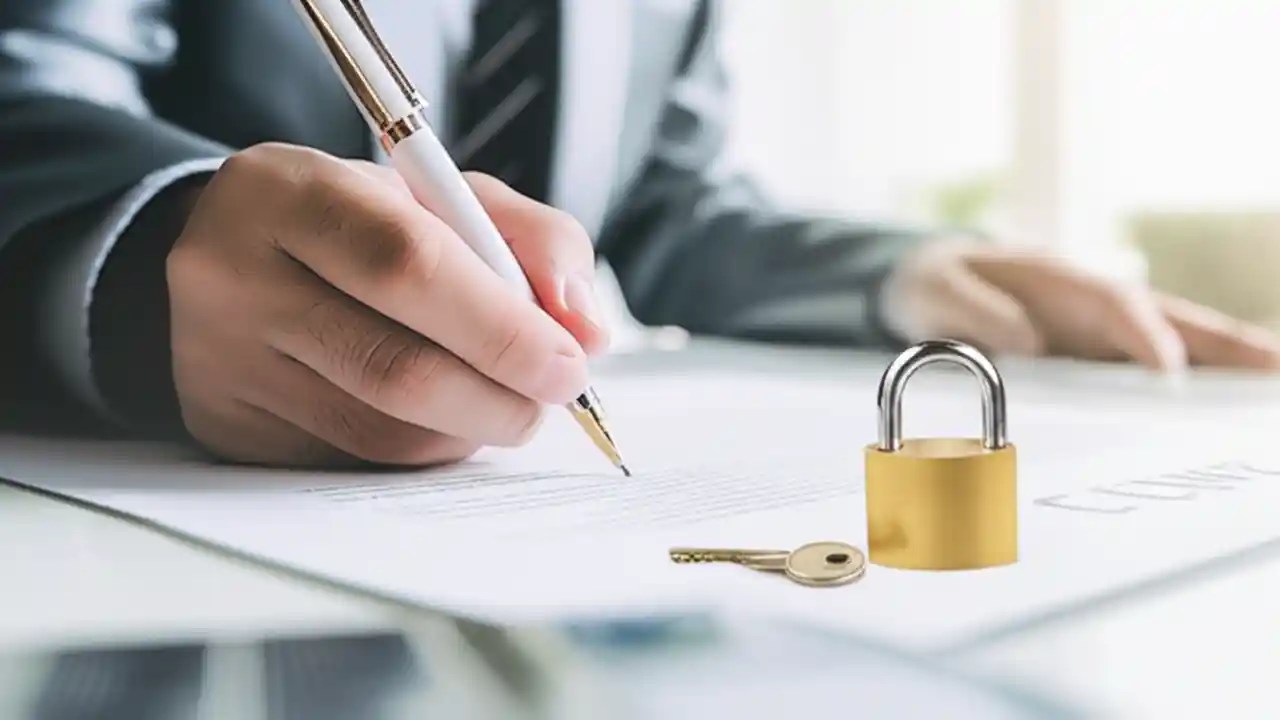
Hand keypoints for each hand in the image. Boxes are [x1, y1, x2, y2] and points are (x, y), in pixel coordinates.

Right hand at [167, 143, 608, 465]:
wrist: (228, 256)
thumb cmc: (356, 224)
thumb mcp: (443, 195)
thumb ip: (533, 242)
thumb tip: (586, 332)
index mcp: (291, 193)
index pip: (408, 267)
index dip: (503, 327)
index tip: (568, 363)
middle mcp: (236, 278)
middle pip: (396, 368)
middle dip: (501, 396)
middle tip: (551, 396)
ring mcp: (223, 364)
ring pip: (383, 433)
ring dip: (468, 427)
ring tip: (494, 395)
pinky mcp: (229, 431)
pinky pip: (356, 464)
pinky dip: (422, 449)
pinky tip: (435, 414)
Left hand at [881, 240, 1279, 370]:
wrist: (931, 281)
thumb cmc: (936, 283)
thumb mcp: (936, 290)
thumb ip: (974, 313)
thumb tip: (1029, 344)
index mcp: (1058, 282)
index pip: (1113, 306)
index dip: (1144, 335)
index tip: (1169, 371)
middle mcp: (1095, 304)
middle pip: (1171, 321)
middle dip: (1225, 345)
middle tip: (1277, 369)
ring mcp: (1105, 332)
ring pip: (1179, 347)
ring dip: (1228, 368)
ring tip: (1274, 391)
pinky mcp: (1102, 357)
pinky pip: (1157, 372)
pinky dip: (1197, 388)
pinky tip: (1228, 415)